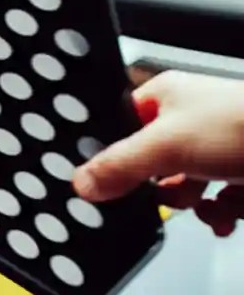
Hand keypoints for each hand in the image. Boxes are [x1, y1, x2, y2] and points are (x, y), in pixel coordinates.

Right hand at [73, 71, 243, 235]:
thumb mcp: (165, 147)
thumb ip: (119, 166)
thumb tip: (83, 182)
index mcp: (166, 95)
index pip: (124, 125)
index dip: (118, 154)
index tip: (115, 177)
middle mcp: (194, 117)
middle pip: (157, 161)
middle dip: (166, 187)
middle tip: (169, 192)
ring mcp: (222, 144)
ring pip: (190, 184)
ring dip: (197, 203)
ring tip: (206, 204)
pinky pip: (221, 198)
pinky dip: (223, 211)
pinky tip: (226, 214)